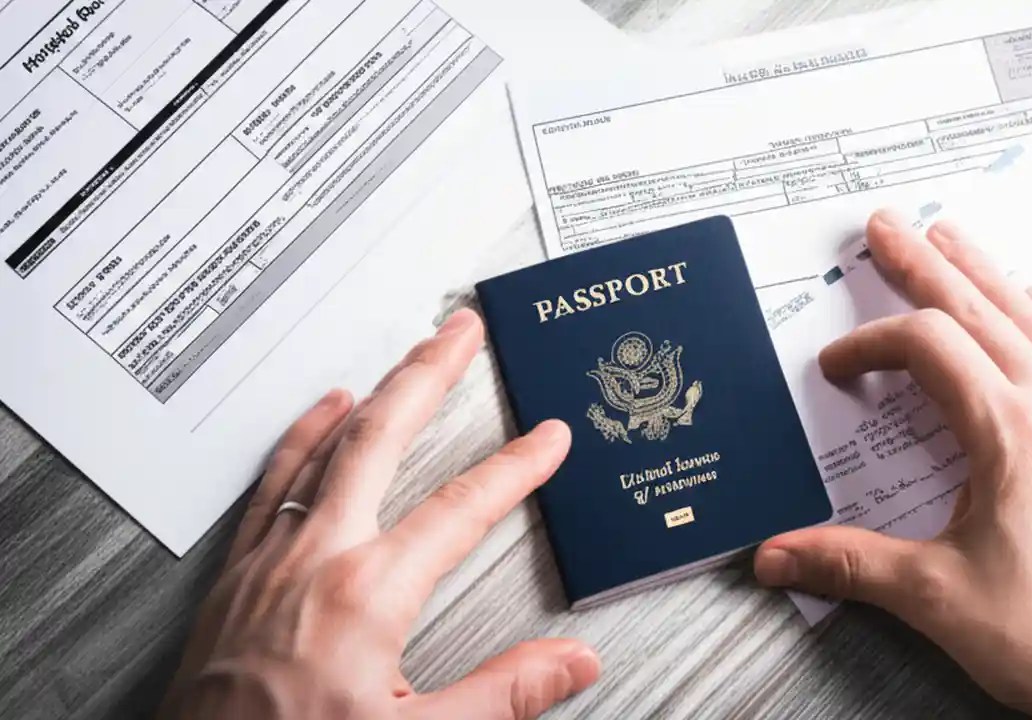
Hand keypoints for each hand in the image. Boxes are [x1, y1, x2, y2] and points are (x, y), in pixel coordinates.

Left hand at [160, 309, 598, 718]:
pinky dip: (304, 436)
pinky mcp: (237, 575)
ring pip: (326, 447)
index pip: (461, 509)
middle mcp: (316, 559)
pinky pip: (275, 480)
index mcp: (369, 594)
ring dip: (372, 393)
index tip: (547, 439)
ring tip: (403, 358)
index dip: (514, 467)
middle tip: (459, 333)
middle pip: (382, 439)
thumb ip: (503, 694)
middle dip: (428, 375)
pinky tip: (321, 415)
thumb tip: (570, 662)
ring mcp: (270, 559)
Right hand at [754, 211, 1031, 717]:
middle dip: (925, 264)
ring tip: (954, 238)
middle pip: (982, 312)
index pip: (929, 351)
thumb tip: (774, 554)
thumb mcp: (935, 598)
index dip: (870, 346)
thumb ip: (847, 562)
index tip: (836, 369)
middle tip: (887, 224)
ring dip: (988, 276)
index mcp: (1011, 434)